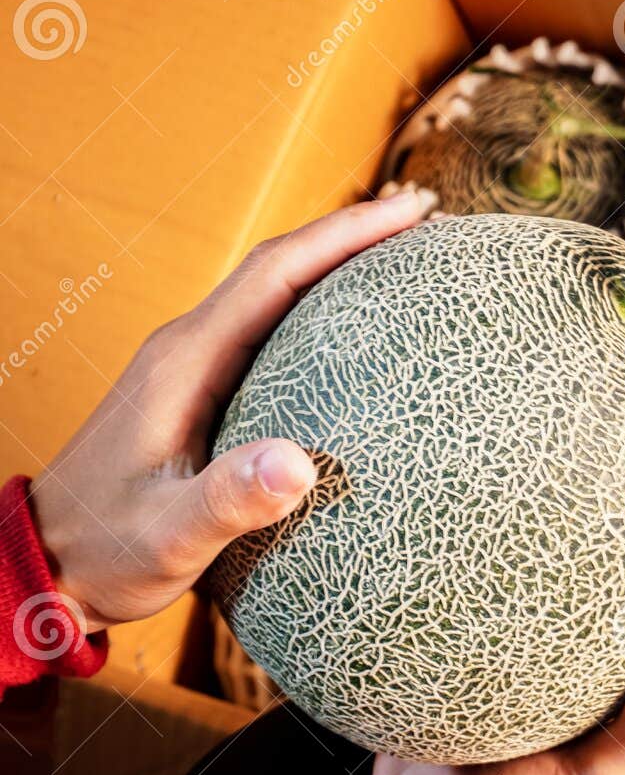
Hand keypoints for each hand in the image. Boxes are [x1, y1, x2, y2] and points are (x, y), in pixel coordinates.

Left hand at [30, 193, 423, 632]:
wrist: (46, 564)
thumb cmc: (106, 551)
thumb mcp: (169, 533)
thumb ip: (229, 499)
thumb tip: (299, 464)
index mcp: (187, 360)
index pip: (277, 273)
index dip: (347, 234)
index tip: (414, 210)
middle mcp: (190, 350)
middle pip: (283, 269)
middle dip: (356, 236)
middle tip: (428, 221)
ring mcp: (195, 370)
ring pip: (278, 298)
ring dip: (342, 271)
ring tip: (408, 264)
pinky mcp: (203, 395)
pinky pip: (275, 336)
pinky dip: (325, 317)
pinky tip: (362, 339)